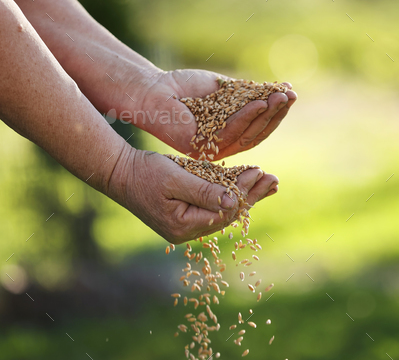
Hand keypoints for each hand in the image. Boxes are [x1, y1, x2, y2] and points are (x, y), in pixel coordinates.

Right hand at [107, 146, 278, 242]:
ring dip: (247, 194)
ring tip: (269, 182)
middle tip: (274, 180)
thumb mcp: (175, 178)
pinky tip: (246, 184)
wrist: (120, 173)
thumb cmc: (144, 173)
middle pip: (228, 213)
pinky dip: (231, 193)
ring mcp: (187, 224)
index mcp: (184, 226)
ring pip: (224, 209)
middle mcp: (187, 231)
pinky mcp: (187, 213)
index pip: (224, 211)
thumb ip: (203, 191)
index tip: (259, 171)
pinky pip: (215, 205)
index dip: (244, 192)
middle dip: (252, 195)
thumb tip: (232, 200)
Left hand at [135, 69, 296, 158]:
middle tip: (291, 95)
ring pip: (247, 135)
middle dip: (276, 114)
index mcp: (230, 135)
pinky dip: (247, 116)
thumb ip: (249, 95)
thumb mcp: (224, 90)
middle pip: (257, 134)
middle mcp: (224, 147)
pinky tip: (259, 102)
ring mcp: (213, 150)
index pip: (259, 127)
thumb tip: (282, 89)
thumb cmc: (185, 87)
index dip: (277, 111)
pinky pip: (229, 132)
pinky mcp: (201, 147)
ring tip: (280, 96)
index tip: (291, 93)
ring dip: (267, 115)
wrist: (153, 90)